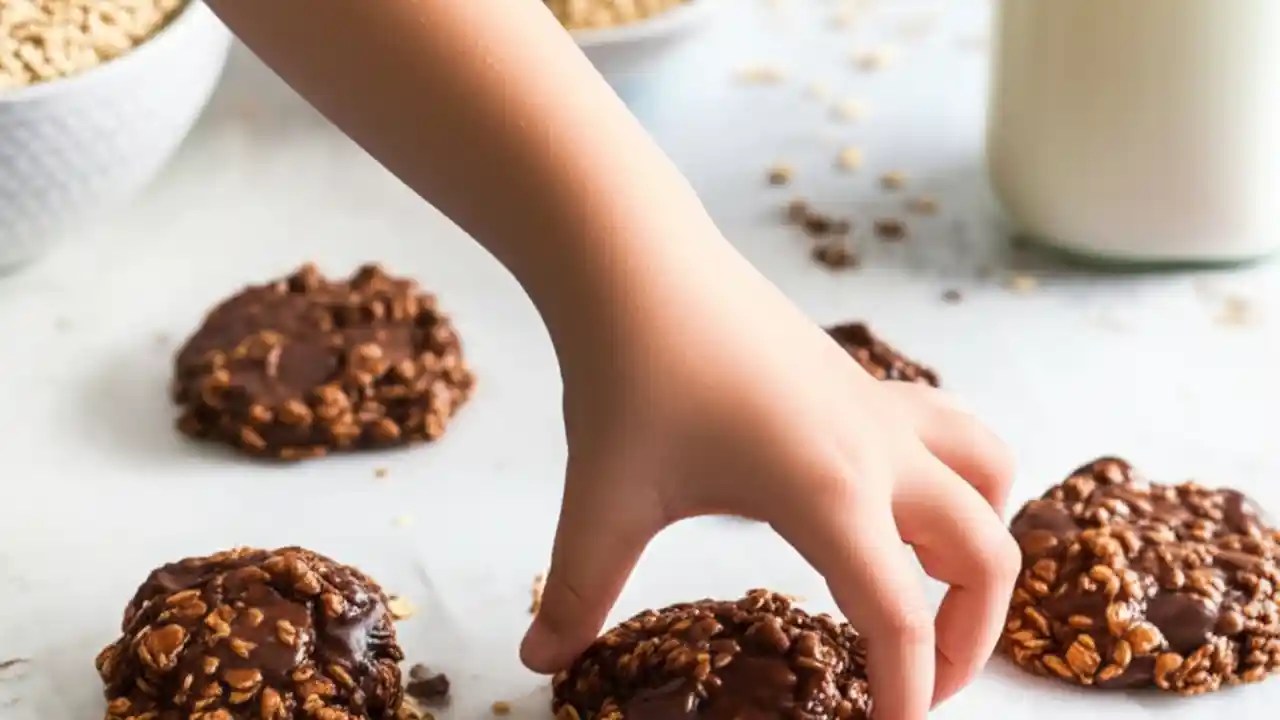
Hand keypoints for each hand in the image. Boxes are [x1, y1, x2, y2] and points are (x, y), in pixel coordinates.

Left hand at [519, 255, 1019, 719]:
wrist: (637, 261)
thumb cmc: (627, 371)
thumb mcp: (603, 501)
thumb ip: (579, 595)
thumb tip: (538, 661)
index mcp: (828, 492)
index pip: (899, 619)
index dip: (905, 694)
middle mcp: (877, 449)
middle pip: (986, 554)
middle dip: (970, 639)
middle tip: (919, 688)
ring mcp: (877, 407)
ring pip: (989, 476)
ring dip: (982, 546)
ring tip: (930, 594)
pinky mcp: (861, 381)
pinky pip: (948, 436)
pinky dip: (953, 484)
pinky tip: (884, 510)